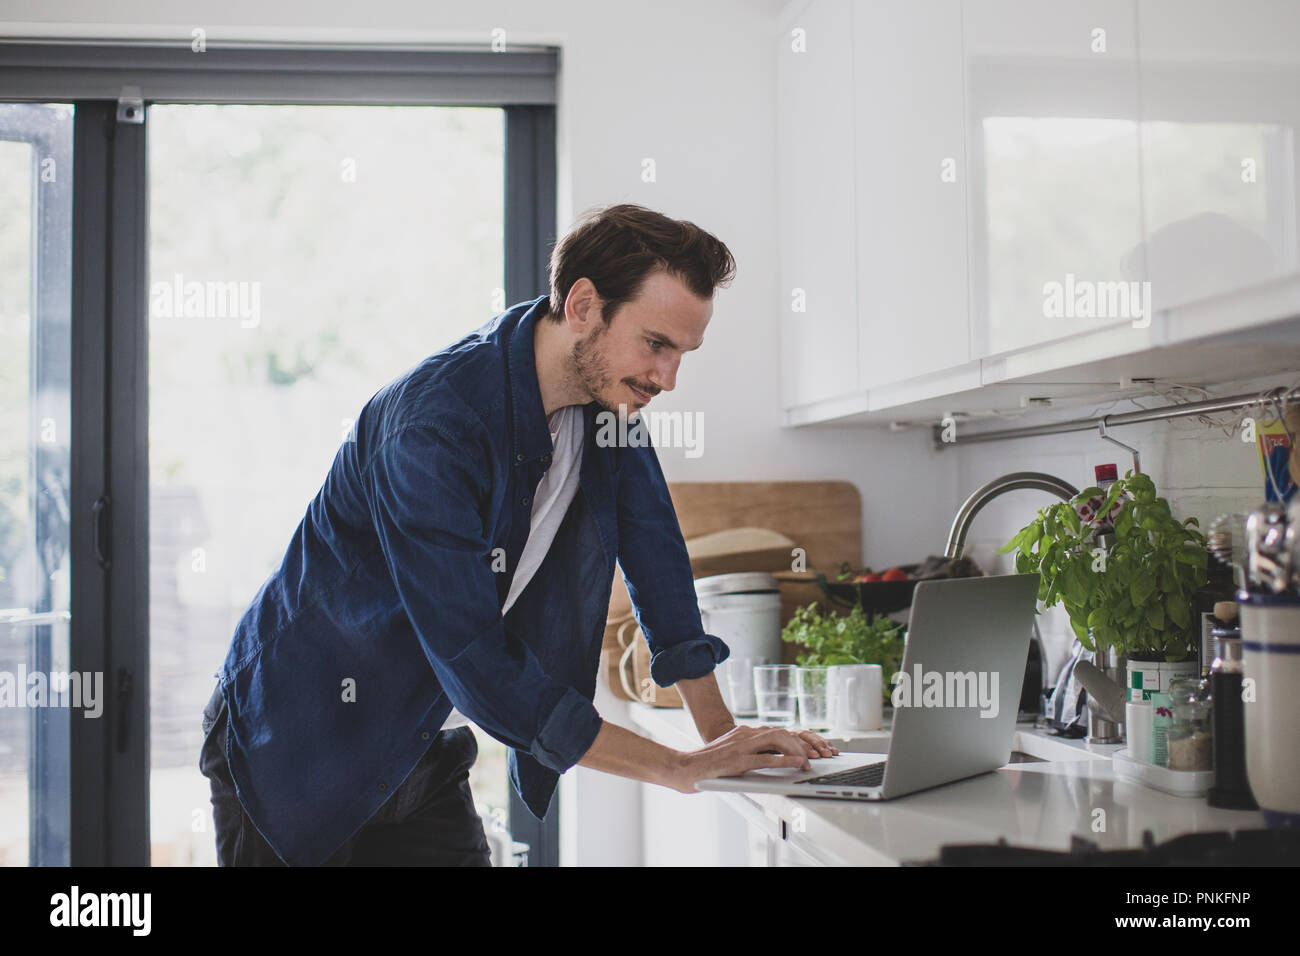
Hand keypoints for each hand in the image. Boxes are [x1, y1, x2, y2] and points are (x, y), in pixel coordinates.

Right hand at [669, 724, 839, 794]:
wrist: (683, 768)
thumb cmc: (706, 766)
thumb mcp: (731, 755)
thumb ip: (748, 754)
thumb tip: (769, 760)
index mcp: (744, 733)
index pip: (777, 732)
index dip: (797, 740)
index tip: (810, 750)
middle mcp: (745, 735)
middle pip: (781, 733)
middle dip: (802, 744)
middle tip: (815, 757)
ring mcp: (741, 746)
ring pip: (777, 740)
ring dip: (798, 750)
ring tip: (809, 761)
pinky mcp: (738, 760)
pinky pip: (767, 758)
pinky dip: (786, 760)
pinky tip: (798, 764)